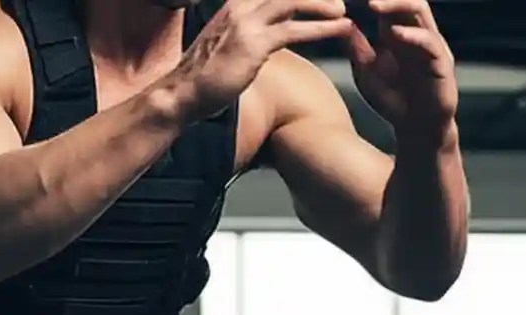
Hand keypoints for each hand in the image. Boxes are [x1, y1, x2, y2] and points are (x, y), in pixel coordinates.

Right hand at [172, 0, 353, 120]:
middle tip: (337, 0)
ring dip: (323, 4)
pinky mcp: (254, 44)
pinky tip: (340, 28)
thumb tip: (276, 28)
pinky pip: (295, 29)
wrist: (182, 94)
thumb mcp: (228, 41)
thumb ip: (252, 29)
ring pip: (294, 1)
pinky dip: (322, 27)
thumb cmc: (204, 74)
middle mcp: (240, 6)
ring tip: (344, 10)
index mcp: (235, 3)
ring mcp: (246, 23)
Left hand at [347, 0, 457, 144]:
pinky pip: (430, 42)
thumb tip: (344, 26)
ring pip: (420, 11)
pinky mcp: (442, 63)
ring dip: (397, 4)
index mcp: (398, 34)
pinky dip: (413, 35)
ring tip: (373, 4)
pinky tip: (394, 33)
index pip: (390, 2)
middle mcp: (416, 34)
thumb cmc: (393, 102)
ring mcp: (431, 46)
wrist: (416, 130)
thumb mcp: (367, 75)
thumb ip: (358, 51)